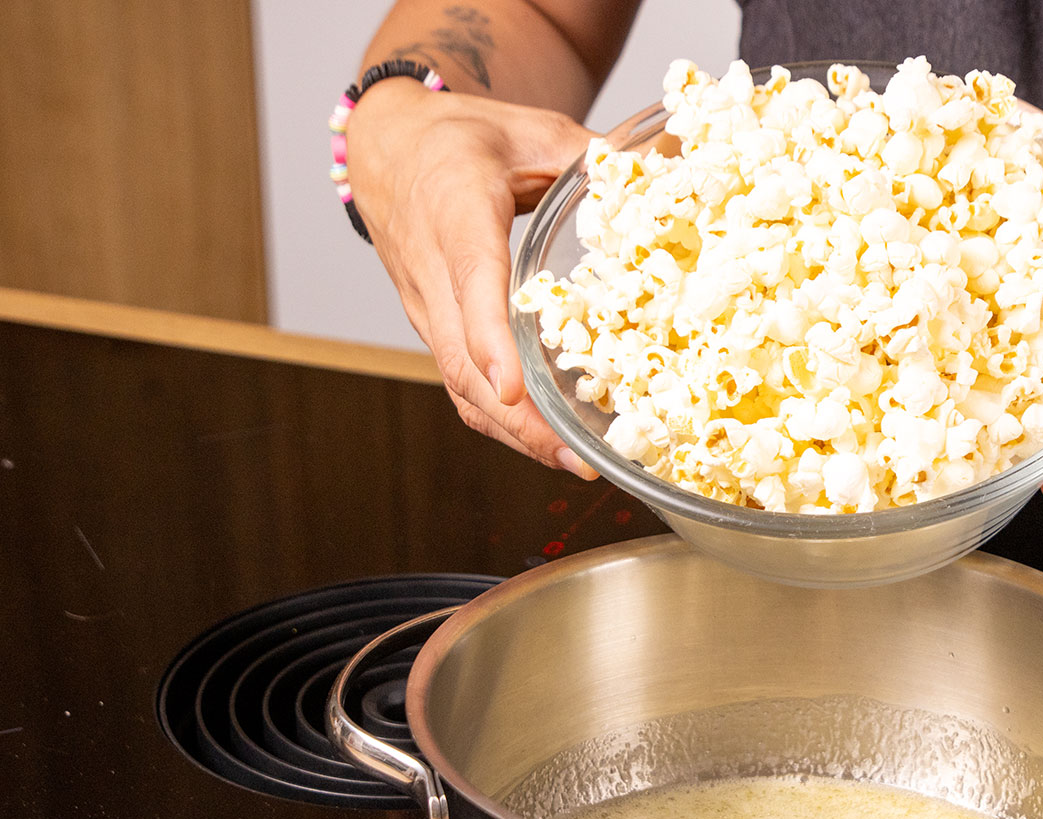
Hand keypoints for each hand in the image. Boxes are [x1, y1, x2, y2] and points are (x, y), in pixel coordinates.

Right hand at [346, 80, 597, 474]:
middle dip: (519, 422)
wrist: (384, 147)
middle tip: (577, 459)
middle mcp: (434, 272)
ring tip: (575, 465)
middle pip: (464, 362)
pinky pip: (460, 382)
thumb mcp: (528, 130)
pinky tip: (547, 443)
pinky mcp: (433, 328)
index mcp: (455, 214)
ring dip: (513, 434)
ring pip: (460, 384)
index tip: (515, 392)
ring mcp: (427, 308)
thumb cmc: (456, 138)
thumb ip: (589, 156)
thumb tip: (658, 169)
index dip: (491, 343)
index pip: (471, 286)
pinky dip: (501, 421)